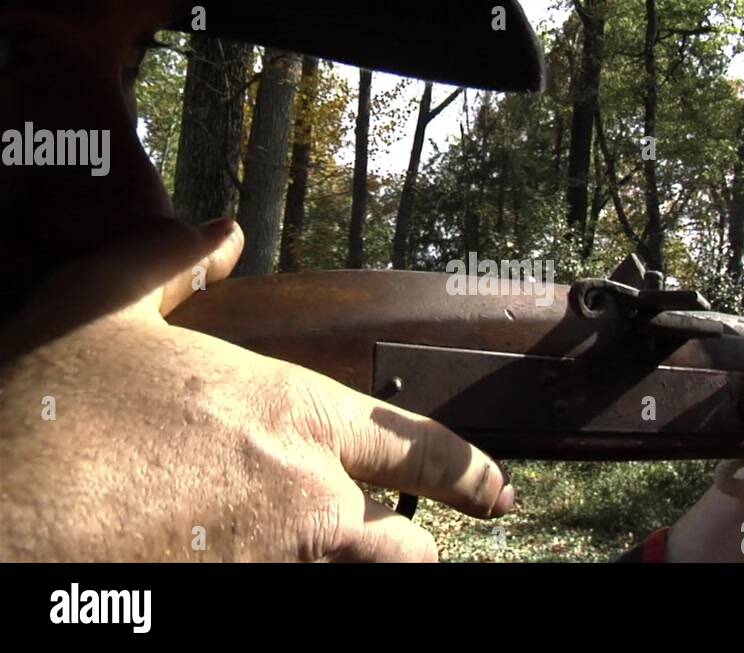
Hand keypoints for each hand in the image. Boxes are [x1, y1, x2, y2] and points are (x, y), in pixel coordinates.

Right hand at [0, 218, 513, 561]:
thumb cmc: (36, 421)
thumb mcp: (92, 312)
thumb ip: (166, 262)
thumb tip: (218, 234)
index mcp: (291, 417)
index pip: (418, 447)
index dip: (468, 474)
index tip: (497, 492)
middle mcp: (309, 500)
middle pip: (405, 542)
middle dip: (405, 541)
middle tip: (388, 538)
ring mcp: (285, 568)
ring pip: (374, 581)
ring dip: (366, 572)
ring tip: (334, 558)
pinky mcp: (247, 611)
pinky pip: (316, 608)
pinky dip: (316, 592)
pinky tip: (264, 569)